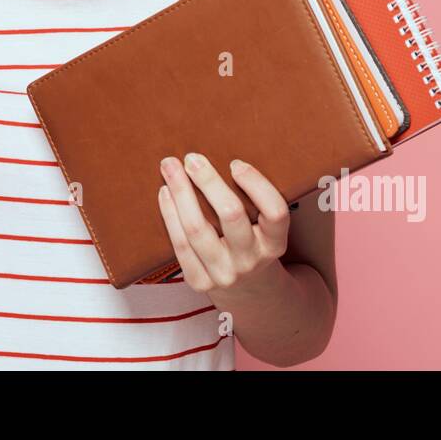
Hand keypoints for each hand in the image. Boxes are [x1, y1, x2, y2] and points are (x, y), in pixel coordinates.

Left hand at [157, 153, 289, 296]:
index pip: (275, 212)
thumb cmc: (251, 242)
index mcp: (275, 244)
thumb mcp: (264, 227)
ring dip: (181, 193)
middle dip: (208, 181)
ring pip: (198, 229)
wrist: (245, 291)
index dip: (256, 184)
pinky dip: (170, 216)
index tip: (235, 163)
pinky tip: (164, 193)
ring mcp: (225, 274)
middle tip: (192, 158)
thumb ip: (254, 199)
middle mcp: (252, 260)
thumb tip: (225, 148)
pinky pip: (180, 245)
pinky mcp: (200, 281)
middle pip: (231, 215)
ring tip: (170, 168)